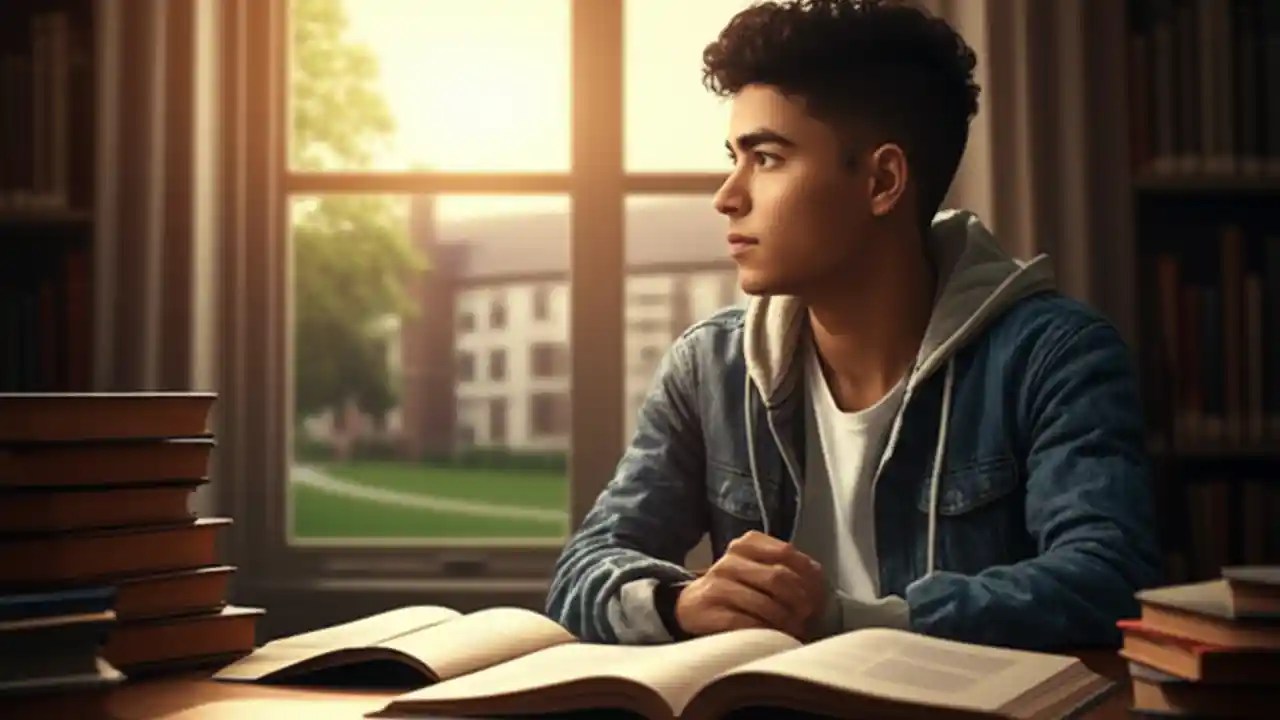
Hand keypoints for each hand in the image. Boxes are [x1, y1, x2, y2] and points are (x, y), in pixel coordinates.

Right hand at [674, 530, 826, 638]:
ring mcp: (718, 584)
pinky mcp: (709, 611)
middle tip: (809, 617)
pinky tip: (774, 637)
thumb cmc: (738, 589)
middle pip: (778, 577)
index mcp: (747, 543)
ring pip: (764, 603)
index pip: (787, 553)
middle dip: (800, 601)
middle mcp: (730, 559)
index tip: (817, 596)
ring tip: (795, 631)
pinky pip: (746, 623)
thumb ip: (788, 569)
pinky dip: (766, 632)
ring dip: (786, 621)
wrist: (694, 606)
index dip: (808, 576)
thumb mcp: (760, 570)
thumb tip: (818, 583)